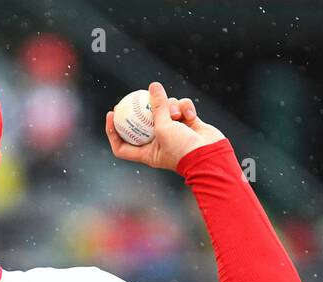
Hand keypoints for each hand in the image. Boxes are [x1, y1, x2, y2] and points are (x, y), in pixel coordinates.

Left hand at [105, 82, 225, 172]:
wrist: (210, 155)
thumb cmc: (183, 148)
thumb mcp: (164, 128)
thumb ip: (157, 107)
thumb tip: (153, 86)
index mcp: (147, 152)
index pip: (123, 146)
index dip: (113, 131)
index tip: (111, 115)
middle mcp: (159, 143)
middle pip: (144, 123)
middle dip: (141, 109)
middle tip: (133, 96)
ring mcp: (174, 132)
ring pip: (166, 110)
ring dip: (171, 107)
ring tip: (176, 114)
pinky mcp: (188, 123)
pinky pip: (182, 108)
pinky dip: (186, 108)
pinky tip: (190, 114)